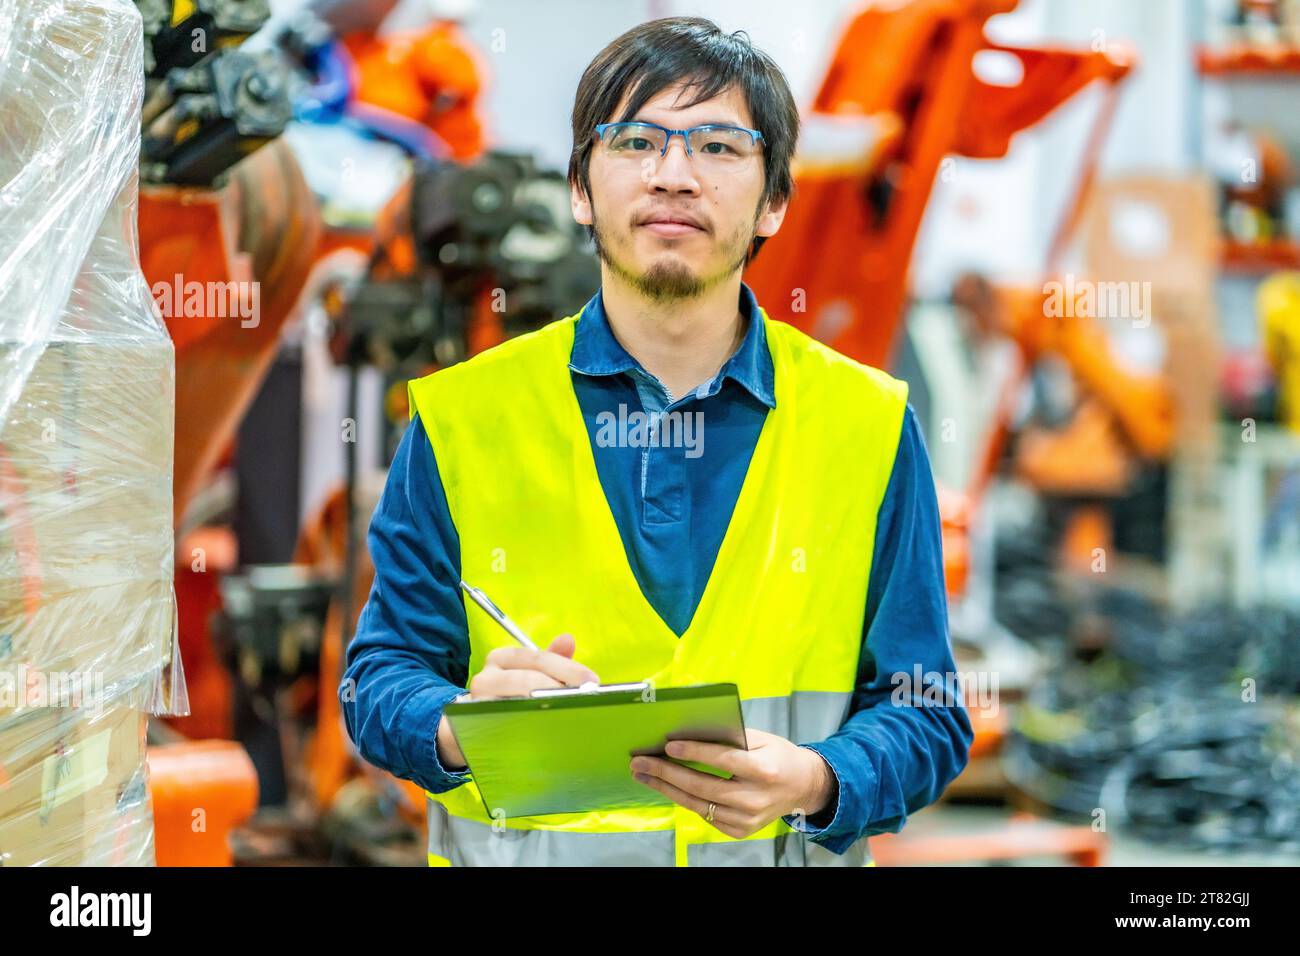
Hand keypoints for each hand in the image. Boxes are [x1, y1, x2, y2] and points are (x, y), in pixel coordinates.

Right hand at [436, 633, 598, 770]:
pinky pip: (507, 727)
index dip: (567, 668)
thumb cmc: (510, 695)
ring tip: (569, 712)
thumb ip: (552, 660)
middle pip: (527, 680)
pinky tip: (549, 731)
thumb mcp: (530, 673)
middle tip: (585, 699)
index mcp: (502, 658)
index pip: (537, 658)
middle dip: (559, 689)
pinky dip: (529, 728)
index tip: (592, 681)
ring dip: (545, 709)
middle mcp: (486, 677)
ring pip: (516, 704)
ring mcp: (480, 704)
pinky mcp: (479, 728)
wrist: (470, 725)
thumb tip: (568, 639)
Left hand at [628, 729, 835, 838]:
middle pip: (701, 786)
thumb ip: (729, 738)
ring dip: (666, 788)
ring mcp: (747, 819)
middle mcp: (754, 798)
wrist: (802, 786)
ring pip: (698, 805)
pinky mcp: (741, 831)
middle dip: (665, 773)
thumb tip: (689, 733)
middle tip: (640, 762)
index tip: (667, 745)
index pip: (722, 761)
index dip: (693, 753)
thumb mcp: (761, 739)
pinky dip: (685, 800)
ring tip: (644, 775)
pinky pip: (705, 816)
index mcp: (762, 770)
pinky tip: (668, 788)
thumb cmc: (778, 756)